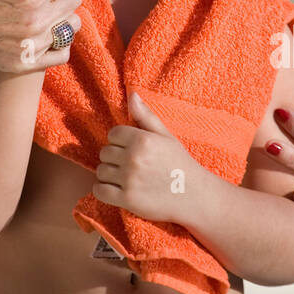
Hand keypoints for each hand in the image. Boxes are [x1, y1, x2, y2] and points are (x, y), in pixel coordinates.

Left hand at [91, 90, 200, 222]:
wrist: (195, 196)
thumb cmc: (179, 163)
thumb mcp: (166, 136)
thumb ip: (146, 115)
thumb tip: (132, 94)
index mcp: (142, 139)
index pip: (113, 134)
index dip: (121, 142)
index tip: (133, 150)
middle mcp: (134, 158)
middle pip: (105, 153)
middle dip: (115, 158)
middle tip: (131, 166)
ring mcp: (130, 179)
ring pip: (101, 171)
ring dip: (109, 175)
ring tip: (126, 178)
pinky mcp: (127, 199)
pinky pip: (99, 191)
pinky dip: (103, 191)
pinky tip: (116, 190)